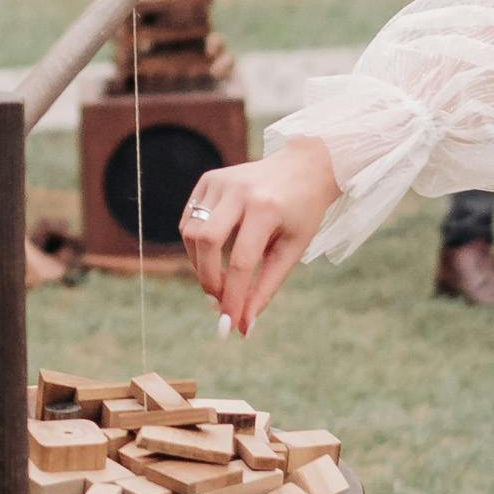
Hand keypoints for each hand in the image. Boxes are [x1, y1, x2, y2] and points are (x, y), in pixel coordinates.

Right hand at [177, 134, 343, 340]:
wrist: (304, 167)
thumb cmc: (302, 213)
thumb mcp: (292, 250)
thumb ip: (266, 287)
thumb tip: (244, 326)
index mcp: (266, 208)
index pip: (241, 262)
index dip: (233, 297)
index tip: (229, 324)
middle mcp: (239, 190)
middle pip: (206, 243)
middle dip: (208, 279)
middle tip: (218, 301)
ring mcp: (220, 181)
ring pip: (191, 233)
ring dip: (200, 264)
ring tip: (221, 278)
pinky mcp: (208, 179)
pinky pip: (189, 220)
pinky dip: (196, 245)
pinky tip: (214, 255)